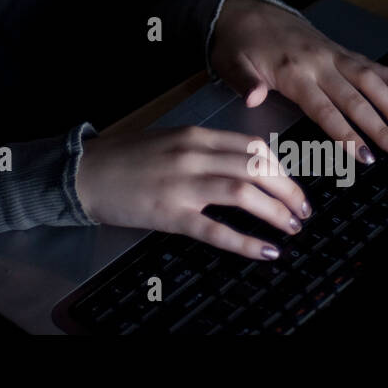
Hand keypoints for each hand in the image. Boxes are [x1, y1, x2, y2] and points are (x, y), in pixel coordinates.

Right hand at [74, 125, 310, 259]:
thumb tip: (242, 162)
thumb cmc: (123, 158)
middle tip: (302, 209)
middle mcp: (192, 155)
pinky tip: (265, 251)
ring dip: (275, 211)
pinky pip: (215, 229)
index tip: (293, 184)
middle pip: (256, 166)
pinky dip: (246, 242)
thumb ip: (203, 148)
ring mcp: (182, 184)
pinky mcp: (170, 213)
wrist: (84, 173)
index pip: (252, 146)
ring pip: (243, 192)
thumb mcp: (168, 139)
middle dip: (288, 189)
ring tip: (292, 227)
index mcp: (194, 135)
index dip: (281, 167)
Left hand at [208, 0, 387, 163]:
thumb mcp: (229, 63)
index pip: (325, 110)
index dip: (347, 134)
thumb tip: (253, 99)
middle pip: (354, 99)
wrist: (242, 9)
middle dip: (379, 127)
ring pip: (369, 79)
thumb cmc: (236, 42)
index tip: (364, 155)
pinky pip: (369, 62)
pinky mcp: (336, 48)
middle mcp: (317, 62)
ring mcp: (330, 53)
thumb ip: (244, 83)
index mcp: (291, 72)